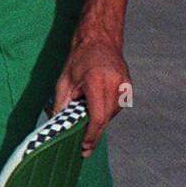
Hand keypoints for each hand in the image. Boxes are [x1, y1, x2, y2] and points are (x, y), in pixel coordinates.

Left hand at [53, 36, 130, 156]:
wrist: (100, 39)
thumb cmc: (79, 58)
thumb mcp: (64, 80)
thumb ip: (61, 104)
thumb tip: (57, 125)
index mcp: (98, 82)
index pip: (97, 117)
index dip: (91, 135)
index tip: (84, 147)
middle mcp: (115, 85)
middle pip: (106, 119)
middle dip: (94, 133)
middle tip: (83, 146)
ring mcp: (125, 85)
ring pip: (112, 114)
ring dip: (99, 120)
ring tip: (86, 112)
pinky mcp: (128, 87)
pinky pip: (116, 107)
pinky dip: (106, 111)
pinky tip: (96, 105)